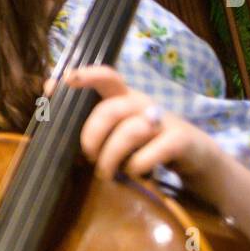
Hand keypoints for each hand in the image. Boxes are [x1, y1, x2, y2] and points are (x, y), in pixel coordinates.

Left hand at [48, 65, 220, 182]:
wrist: (195, 155)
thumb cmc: (145, 143)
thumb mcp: (118, 133)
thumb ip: (91, 126)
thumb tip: (54, 121)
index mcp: (123, 98)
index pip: (106, 77)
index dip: (86, 76)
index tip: (65, 79)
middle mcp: (142, 104)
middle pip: (111, 110)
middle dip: (92, 136)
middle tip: (89, 156)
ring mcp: (163, 120)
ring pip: (131, 131)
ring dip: (112, 158)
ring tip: (107, 174)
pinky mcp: (180, 139)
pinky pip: (155, 151)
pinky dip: (138, 165)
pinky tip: (135, 172)